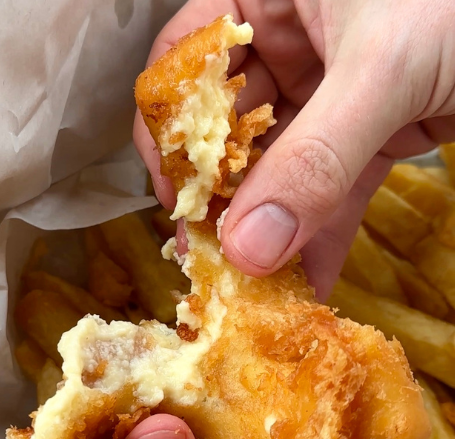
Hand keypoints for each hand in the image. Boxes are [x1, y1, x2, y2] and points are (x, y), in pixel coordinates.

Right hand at [133, 0, 454, 297]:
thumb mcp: (382, 68)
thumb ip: (313, 159)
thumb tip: (248, 249)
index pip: (183, 64)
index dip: (168, 131)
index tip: (176, 199)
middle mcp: (283, 38)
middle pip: (224, 124)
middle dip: (222, 194)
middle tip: (214, 260)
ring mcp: (325, 86)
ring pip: (277, 164)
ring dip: (270, 226)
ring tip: (258, 288)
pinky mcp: (370, 126)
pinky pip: (329, 185)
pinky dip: (320, 231)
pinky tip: (308, 280)